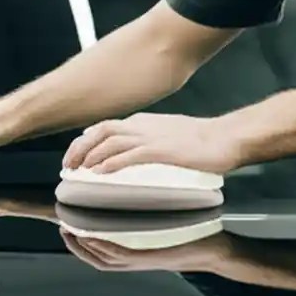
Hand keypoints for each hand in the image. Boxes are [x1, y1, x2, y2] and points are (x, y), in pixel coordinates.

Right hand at [60, 229, 240, 273]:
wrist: (217, 250)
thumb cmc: (195, 236)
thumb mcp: (167, 225)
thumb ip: (150, 215)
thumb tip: (139, 193)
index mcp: (137, 252)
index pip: (101, 251)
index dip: (81, 241)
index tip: (68, 225)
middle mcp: (136, 260)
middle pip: (96, 258)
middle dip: (75, 245)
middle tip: (62, 228)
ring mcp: (143, 260)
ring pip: (103, 259)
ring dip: (84, 247)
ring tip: (71, 232)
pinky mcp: (152, 258)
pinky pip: (121, 255)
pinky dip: (104, 247)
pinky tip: (93, 236)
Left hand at [62, 113, 241, 173]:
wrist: (226, 138)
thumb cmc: (203, 140)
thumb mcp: (167, 134)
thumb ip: (147, 140)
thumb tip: (131, 152)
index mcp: (143, 122)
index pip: (105, 127)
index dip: (85, 140)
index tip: (75, 155)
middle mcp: (143, 126)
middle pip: (101, 131)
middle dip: (80, 147)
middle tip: (68, 165)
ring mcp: (152, 136)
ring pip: (110, 141)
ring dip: (91, 156)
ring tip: (79, 170)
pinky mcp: (162, 150)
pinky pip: (130, 155)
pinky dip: (111, 163)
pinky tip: (101, 173)